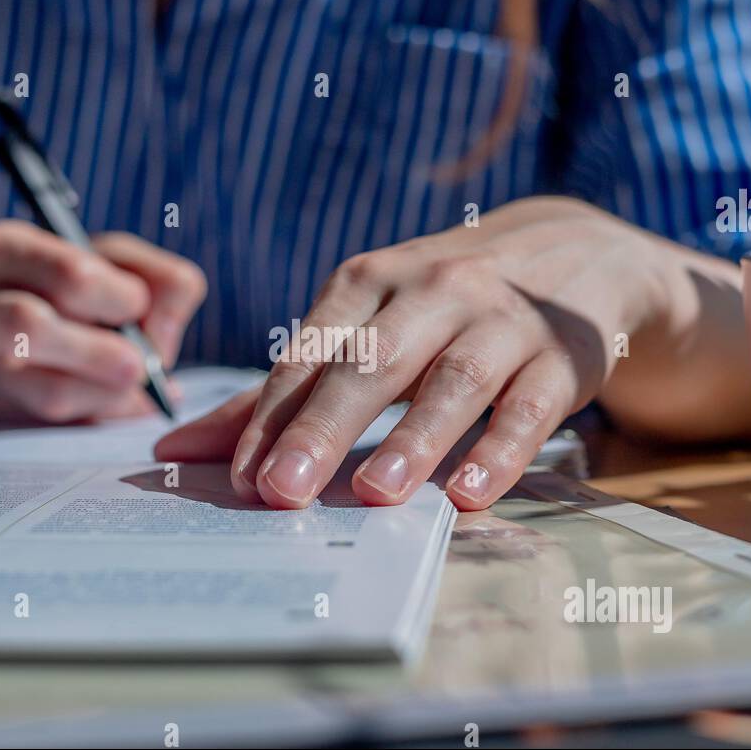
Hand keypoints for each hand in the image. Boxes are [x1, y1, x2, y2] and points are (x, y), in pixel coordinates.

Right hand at [0, 220, 205, 421]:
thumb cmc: (57, 287)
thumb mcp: (108, 261)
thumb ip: (158, 281)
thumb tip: (163, 341)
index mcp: (5, 249)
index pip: (73, 275)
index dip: (124, 297)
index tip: (139, 307)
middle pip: (36, 321)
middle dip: (104, 350)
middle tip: (139, 364)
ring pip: (48, 385)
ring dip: (108, 389)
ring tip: (133, 383)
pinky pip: (55, 419)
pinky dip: (100, 411)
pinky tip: (120, 401)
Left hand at [156, 197, 671, 510]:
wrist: (571, 253)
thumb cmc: (442, 303)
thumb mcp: (364, 322)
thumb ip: (283, 388)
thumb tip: (179, 446)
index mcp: (369, 281)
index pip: (310, 351)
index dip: (272, 414)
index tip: (242, 478)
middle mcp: (433, 290)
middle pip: (372, 362)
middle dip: (323, 427)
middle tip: (282, 490)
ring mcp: (501, 319)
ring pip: (453, 378)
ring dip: (413, 437)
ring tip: (374, 496)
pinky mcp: (560, 354)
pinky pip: (529, 405)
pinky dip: (500, 448)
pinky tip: (470, 493)